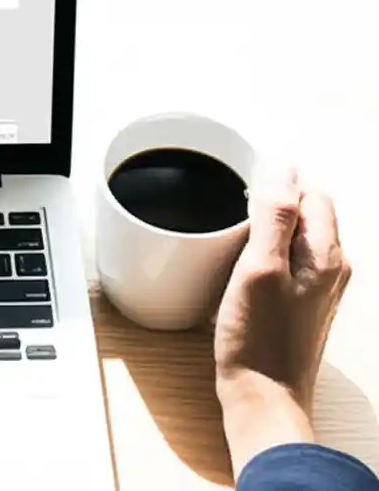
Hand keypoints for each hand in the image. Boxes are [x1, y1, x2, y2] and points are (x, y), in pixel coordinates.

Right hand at [213, 168, 350, 473]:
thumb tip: (282, 170)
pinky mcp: (302, 303)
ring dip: (270, 225)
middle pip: (308, 212)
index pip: (310, 193)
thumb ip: (274, 217)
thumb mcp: (259, 269)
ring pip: (298, 236)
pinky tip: (244, 261)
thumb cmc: (258, 339)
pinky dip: (268, 250)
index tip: (241, 186)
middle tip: (234, 206)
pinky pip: (290, 260)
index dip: (278, 182)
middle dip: (275, 200)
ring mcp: (319, 287)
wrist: (264, 396)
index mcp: (326, 254)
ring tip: (235, 231)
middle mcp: (331, 268)